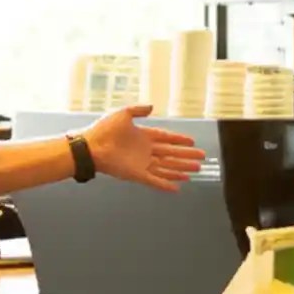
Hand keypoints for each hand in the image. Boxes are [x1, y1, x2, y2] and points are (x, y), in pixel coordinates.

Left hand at [83, 105, 205, 191]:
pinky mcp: (138, 174)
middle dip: (186, 156)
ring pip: (167, 167)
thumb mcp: (123, 114)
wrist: (91, 146)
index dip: (179, 140)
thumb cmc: (104, 129)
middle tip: (201, 158)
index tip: (192, 142)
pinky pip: (155, 181)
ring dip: (181, 169)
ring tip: (196, 170)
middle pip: (171, 154)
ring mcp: (142, 163)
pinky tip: (178, 187)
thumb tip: (151, 107)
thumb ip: (138, 110)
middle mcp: (145, 150)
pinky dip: (166, 184)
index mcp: (143, 135)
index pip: (166, 138)